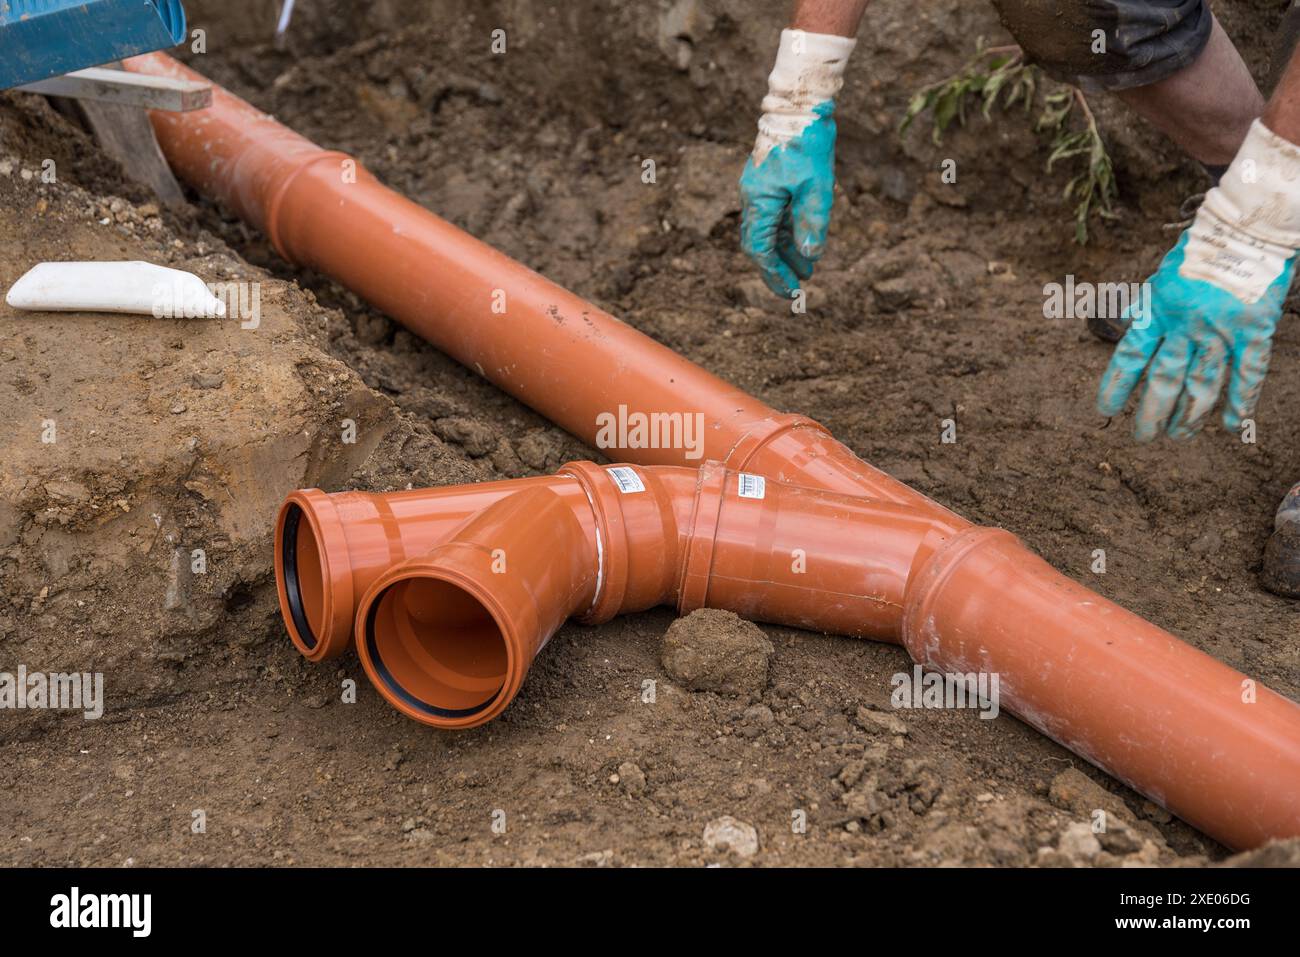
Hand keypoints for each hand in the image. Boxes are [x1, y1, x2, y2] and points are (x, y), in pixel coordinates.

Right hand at [740, 105, 836, 298]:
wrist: (799, 104)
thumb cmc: (807, 143)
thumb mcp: (816, 187)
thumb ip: (811, 223)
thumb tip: (810, 255)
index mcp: (759, 201)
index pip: (760, 250)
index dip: (775, 273)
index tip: (792, 290)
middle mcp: (753, 198)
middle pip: (759, 244)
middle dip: (777, 268)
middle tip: (795, 289)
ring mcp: (759, 189)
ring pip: (768, 230)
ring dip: (785, 252)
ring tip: (806, 269)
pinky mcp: (769, 180)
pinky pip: (774, 215)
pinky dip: (787, 232)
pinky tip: (803, 242)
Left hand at [1097, 119, 1299, 440]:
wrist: (1247, 222)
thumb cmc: (1201, 249)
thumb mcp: (1162, 278)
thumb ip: (1150, 309)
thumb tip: (1133, 335)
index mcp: (1157, 309)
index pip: (1129, 358)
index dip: (1116, 387)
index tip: (1106, 412)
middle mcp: (1186, 324)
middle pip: (1164, 380)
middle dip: (1152, 413)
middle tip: (1142, 437)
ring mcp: (1221, 328)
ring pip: (1202, 384)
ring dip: (1189, 415)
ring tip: (1179, 435)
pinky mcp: (1254, 328)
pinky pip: (1247, 371)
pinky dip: (1241, 398)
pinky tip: (1232, 422)